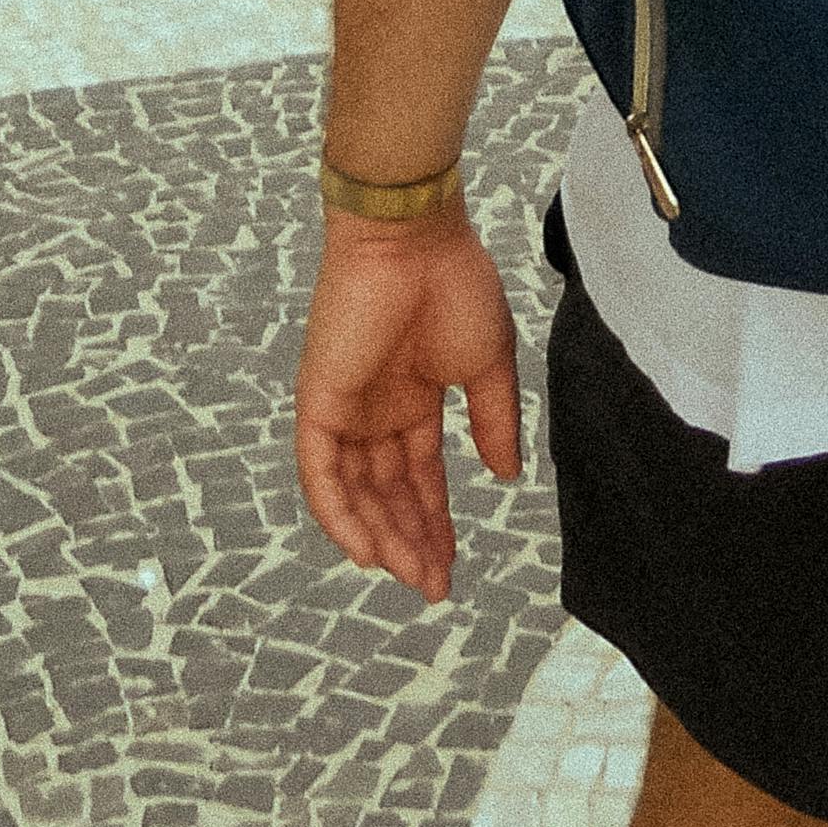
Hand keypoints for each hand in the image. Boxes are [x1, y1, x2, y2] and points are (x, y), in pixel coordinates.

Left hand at [294, 209, 522, 603]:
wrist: (415, 239)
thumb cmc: (457, 284)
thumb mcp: (489, 364)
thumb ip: (494, 422)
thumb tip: (508, 476)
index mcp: (414, 399)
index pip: (419, 476)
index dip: (434, 522)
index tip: (452, 566)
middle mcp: (375, 412)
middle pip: (388, 494)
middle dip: (411, 541)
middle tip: (434, 587)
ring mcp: (345, 409)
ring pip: (356, 493)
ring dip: (382, 538)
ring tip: (412, 576)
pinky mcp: (319, 402)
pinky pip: (321, 474)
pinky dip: (339, 515)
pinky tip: (365, 551)